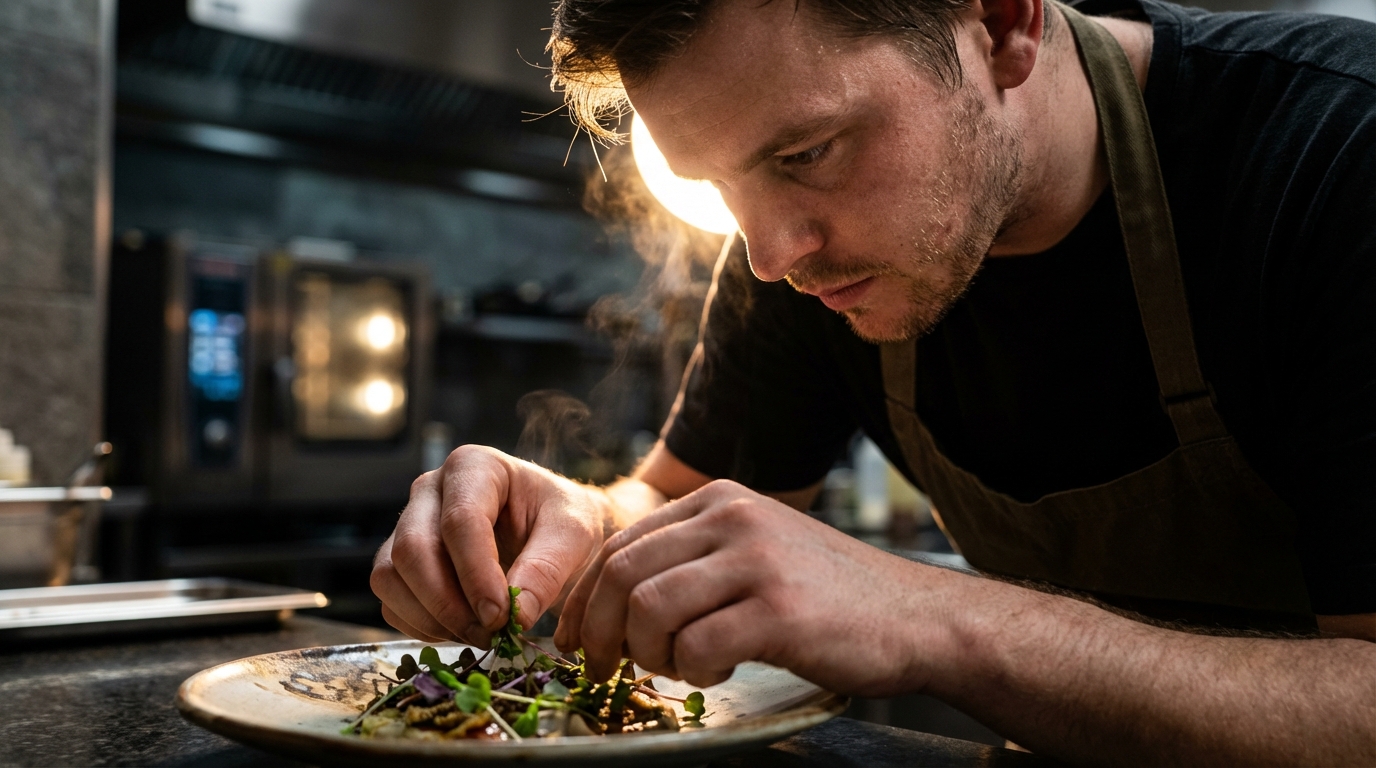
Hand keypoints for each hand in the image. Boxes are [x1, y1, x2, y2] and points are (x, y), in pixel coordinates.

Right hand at [371, 445, 607, 645]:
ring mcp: (407, 524)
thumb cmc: (564, 522)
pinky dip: (419, 625)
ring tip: (479, 636)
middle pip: (413, 548)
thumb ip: (548, 568)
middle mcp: (430, 490)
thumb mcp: (575, 534)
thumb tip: (516, 615)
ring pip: (390, 576)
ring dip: (431, 618)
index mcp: (474, 467)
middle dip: (448, 603)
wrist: (554, 533)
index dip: (476, 574)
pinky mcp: (399, 562)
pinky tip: (460, 631)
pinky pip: (389, 599)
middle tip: (489, 635)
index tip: (501, 617)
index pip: (460, 521)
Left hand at [554, 479, 957, 694]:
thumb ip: (693, 557)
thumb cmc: (828, 596)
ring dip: (647, 654)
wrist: (917, 618)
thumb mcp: (755, 549)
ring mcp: (757, 561)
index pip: (619, 544)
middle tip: (603, 668)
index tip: (575, 640)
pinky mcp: (779, 610)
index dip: (583, 599)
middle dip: (598, 631)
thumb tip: (611, 597)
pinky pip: (697, 646)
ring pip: (648, 609)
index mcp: (719, 499)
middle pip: (622, 574)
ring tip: (678, 666)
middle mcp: (734, 518)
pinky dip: (694, 670)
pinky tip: (724, 668)